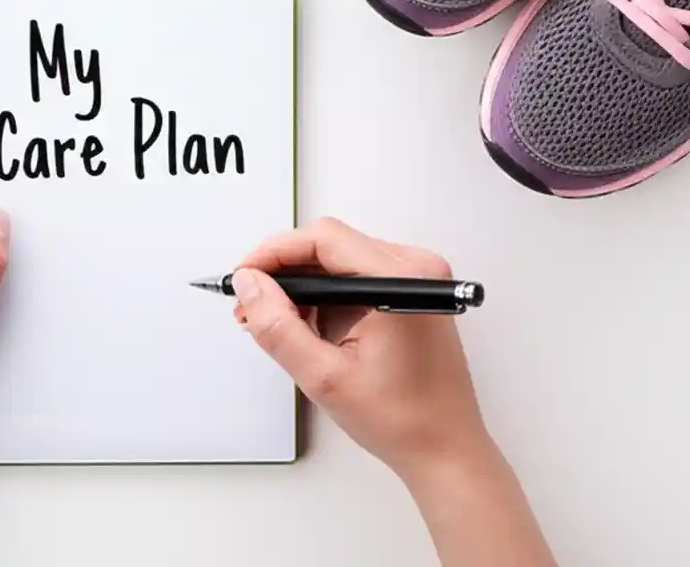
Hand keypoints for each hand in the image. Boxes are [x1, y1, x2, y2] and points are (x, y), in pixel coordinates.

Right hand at [233, 218, 553, 565]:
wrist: (445, 450)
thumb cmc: (402, 419)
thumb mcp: (323, 376)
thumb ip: (277, 326)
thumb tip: (248, 284)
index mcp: (401, 281)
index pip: (322, 239)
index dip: (273, 254)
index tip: (243, 279)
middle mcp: (416, 270)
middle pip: (330, 246)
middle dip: (284, 274)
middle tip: (250, 308)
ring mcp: (416, 282)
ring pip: (340, 262)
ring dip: (303, 288)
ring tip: (277, 325)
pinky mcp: (411, 296)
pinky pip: (356, 279)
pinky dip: (325, 297)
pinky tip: (307, 328)